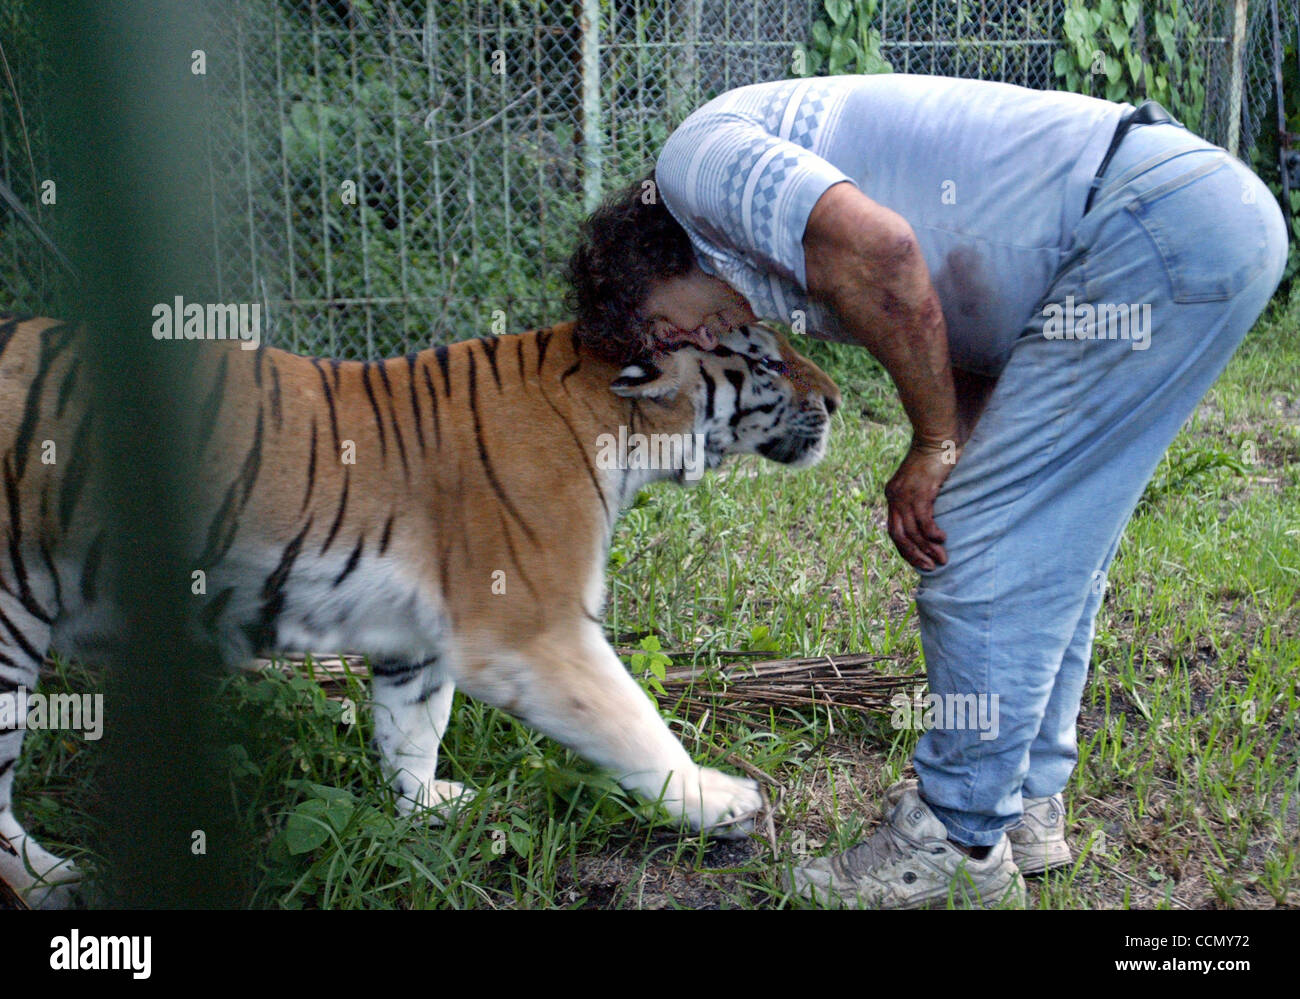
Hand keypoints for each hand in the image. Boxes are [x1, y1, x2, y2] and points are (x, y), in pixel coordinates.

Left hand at [884, 439, 959, 569]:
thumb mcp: (922, 481)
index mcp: (893, 495)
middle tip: (930, 567)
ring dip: (927, 549)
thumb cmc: (934, 458)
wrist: (937, 436)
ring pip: (912, 532)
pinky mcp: (920, 492)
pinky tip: (942, 539)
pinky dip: (932, 534)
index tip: (918, 560)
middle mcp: (895, 497)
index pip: (893, 530)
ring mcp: (906, 495)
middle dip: (914, 555)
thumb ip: (920, 498)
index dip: (905, 549)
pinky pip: (924, 521)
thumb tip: (929, 518)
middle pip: (898, 536)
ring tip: (942, 559)